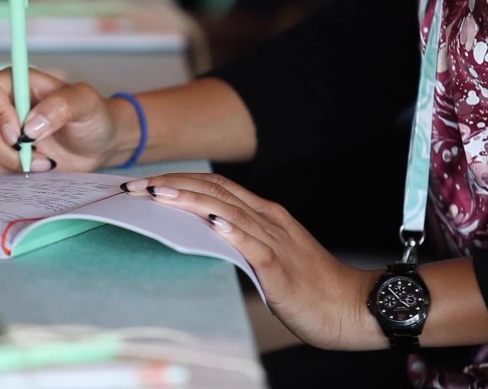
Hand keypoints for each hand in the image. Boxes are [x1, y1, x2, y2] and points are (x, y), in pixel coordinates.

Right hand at [0, 68, 126, 172]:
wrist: (98, 145)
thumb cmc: (91, 116)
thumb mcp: (86, 104)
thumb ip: (61, 106)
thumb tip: (31, 125)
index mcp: (14, 83)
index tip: (20, 134)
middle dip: (7, 149)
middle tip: (40, 155)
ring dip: (4, 162)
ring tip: (40, 162)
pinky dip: (5, 173)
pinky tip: (33, 168)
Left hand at [121, 172, 380, 349]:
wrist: (351, 306)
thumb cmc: (309, 287)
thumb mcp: (267, 256)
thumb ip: (240, 242)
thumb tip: (202, 238)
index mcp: (264, 215)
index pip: (214, 187)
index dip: (178, 181)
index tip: (145, 183)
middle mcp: (268, 220)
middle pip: (214, 192)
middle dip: (172, 186)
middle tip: (136, 186)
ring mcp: (276, 241)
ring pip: (228, 212)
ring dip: (191, 201)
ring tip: (159, 194)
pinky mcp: (281, 267)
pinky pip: (255, 245)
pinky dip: (233, 232)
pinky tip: (212, 223)